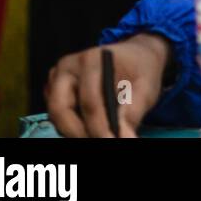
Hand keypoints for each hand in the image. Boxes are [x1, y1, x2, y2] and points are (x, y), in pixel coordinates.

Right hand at [45, 34, 170, 137]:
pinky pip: (59, 116)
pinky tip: (93, 131)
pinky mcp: (54, 92)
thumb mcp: (146, 87)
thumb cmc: (140, 70)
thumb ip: (133, 111)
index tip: (112, 140)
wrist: (135, 58)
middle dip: (79, 133)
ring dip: (75, 132)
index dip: (99, 127)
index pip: (89, 101)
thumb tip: (123, 137)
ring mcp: (56, 80)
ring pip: (57, 115)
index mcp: (91, 60)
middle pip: (61, 109)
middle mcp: (67, 67)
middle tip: (101, 142)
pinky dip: (74, 127)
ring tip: (100, 136)